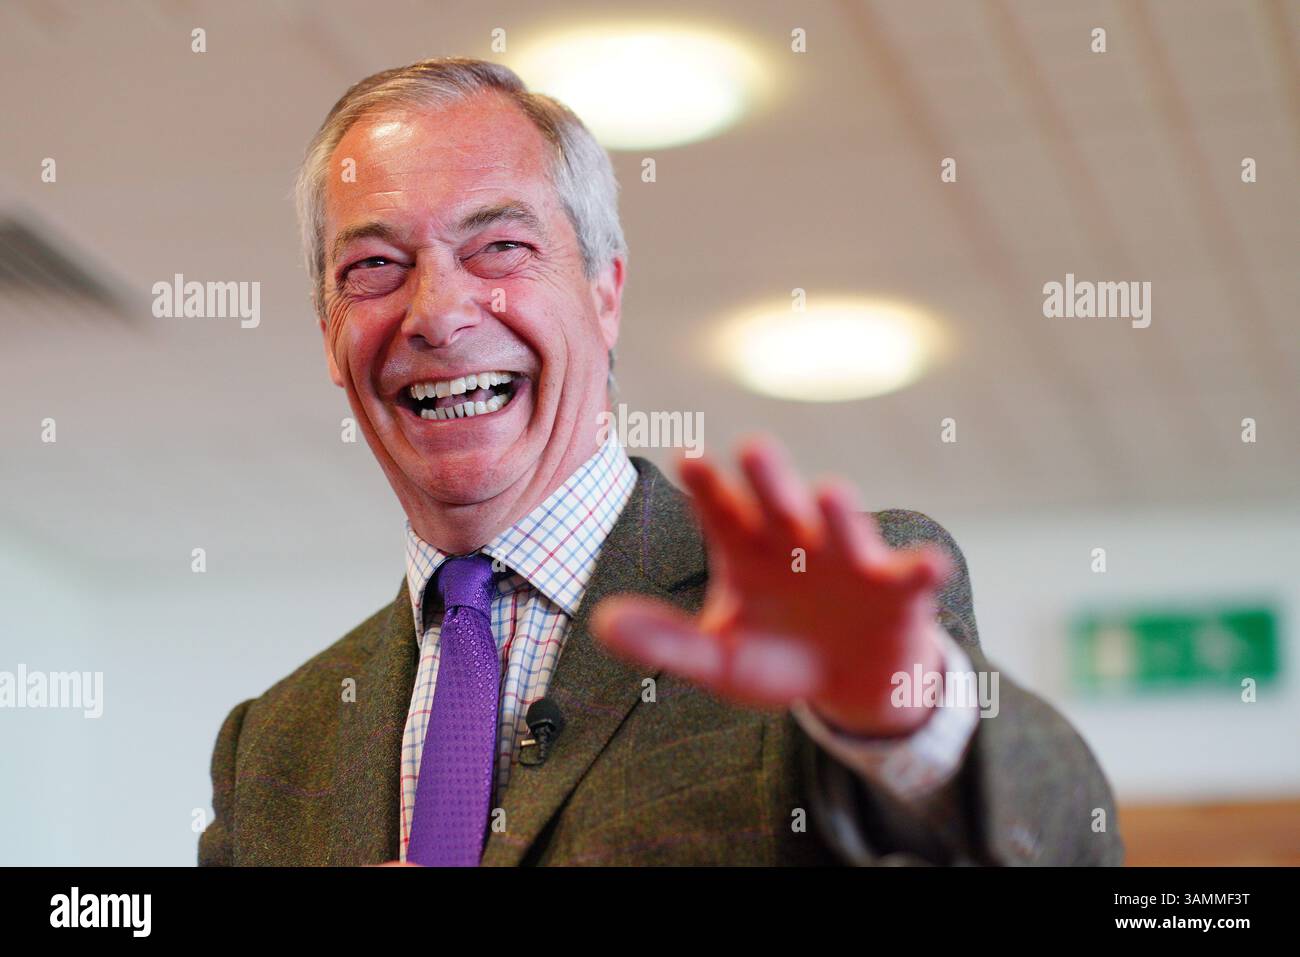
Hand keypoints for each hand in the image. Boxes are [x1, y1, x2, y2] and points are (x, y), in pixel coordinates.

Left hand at [591, 435, 950, 736]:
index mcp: (747, 547)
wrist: (850, 683)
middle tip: (753, 448)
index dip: (708, 485)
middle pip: (780, 501)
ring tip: (830, 495)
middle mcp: (797, 539)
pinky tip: (928, 565)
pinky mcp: (896, 590)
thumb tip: (601, 623)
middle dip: (769, 477)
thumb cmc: (779, 656)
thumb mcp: (718, 657)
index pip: (722, 509)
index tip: (688, 459)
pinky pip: (910, 574)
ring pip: (843, 527)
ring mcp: (849, 558)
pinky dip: (919, 568)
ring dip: (839, 513)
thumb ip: (666, 640)